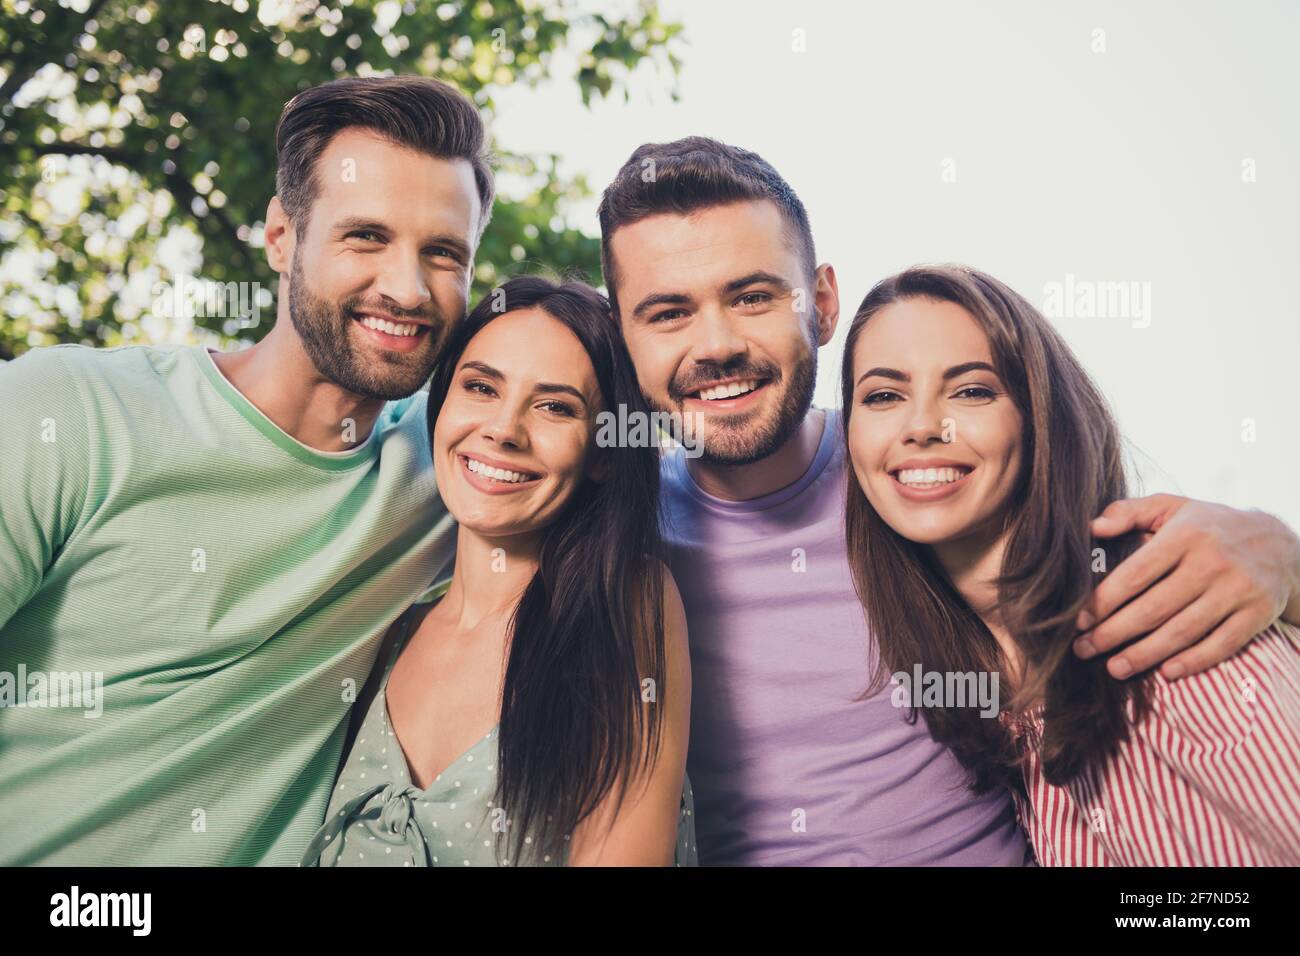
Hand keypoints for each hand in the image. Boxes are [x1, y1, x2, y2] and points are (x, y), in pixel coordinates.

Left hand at [1073, 494, 1299, 679]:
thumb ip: (1128, 511)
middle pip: (1154, 608)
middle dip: (1113, 633)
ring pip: (1183, 631)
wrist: (1281, 544)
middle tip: (1083, 650)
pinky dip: (1193, 662)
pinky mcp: (1257, 614)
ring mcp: (1237, 591)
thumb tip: (1092, 527)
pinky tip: (1165, 673)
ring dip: (1144, 655)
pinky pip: (1221, 645)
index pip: (1136, 574)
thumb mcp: (1171, 507)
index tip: (1078, 620)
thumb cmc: (1209, 526)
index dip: (1103, 601)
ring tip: (1113, 668)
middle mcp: (1211, 563)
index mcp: (1185, 535)